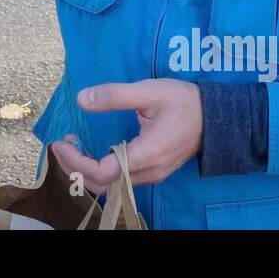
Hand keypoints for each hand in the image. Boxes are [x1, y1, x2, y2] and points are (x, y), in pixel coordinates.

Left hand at [48, 79, 202, 192]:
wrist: (218, 118)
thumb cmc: (184, 102)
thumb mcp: (149, 91)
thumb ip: (115, 95)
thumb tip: (82, 99)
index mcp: (146, 154)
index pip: (103, 172)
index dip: (76, 161)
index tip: (60, 142)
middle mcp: (149, 172)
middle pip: (103, 185)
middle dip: (75, 169)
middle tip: (61, 145)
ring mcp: (153, 175)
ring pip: (111, 186)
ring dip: (87, 171)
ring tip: (73, 147)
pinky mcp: (153, 172)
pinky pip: (121, 180)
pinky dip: (100, 170)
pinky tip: (92, 152)